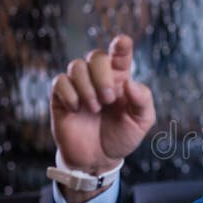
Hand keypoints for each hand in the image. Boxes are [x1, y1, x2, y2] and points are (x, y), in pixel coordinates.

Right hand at [50, 34, 155, 175]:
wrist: (98, 159)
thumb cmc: (121, 137)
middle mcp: (99, 78)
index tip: (123, 42)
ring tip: (95, 109)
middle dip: (102, 75)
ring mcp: (79, 86)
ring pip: (76, 66)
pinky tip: (77, 110)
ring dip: (87, 87)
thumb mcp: (141, 122)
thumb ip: (143, 101)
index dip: (121, 45)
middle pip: (96, 56)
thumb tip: (131, 83)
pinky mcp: (61, 98)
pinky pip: (60, 82)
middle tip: (108, 99)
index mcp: (120, 79)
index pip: (120, 54)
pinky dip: (70, 94)